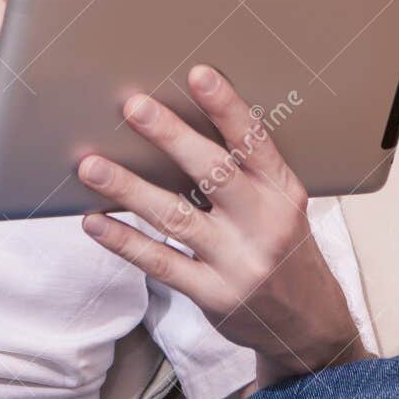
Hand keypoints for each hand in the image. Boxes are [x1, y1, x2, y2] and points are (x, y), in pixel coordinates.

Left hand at [76, 64, 368, 387]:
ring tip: (91, 165)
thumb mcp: (282, 206)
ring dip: (129, 189)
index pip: (256, 142)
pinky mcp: (213, 295)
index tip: (198, 74)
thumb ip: (244, 173)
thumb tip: (176, 127)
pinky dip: (124, 241)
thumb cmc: (283, 248)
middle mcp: (264, 224)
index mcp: (284, 192)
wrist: (308, 325)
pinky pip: (160, 264)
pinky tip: (94, 221)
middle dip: (171, 137)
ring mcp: (238, 262)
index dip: (227, 108)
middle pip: (213, 173)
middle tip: (134, 107)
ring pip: (177, 217)